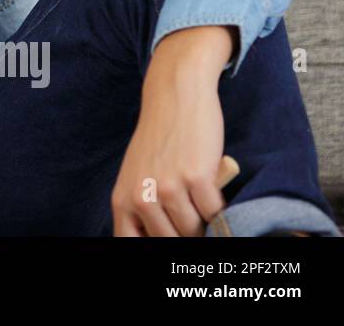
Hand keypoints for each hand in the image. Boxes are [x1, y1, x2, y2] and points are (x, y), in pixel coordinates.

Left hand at [110, 26, 232, 235]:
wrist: (174, 96)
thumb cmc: (158, 140)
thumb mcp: (137, 176)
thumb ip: (141, 210)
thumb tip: (158, 239)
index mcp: (122, 200)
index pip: (131, 244)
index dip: (156, 246)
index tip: (171, 237)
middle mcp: (141, 197)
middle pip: (171, 241)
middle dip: (186, 233)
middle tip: (193, 215)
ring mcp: (168, 188)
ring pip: (196, 230)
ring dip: (205, 220)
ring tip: (201, 197)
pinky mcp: (196, 178)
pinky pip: (216, 213)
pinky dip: (221, 207)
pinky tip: (214, 189)